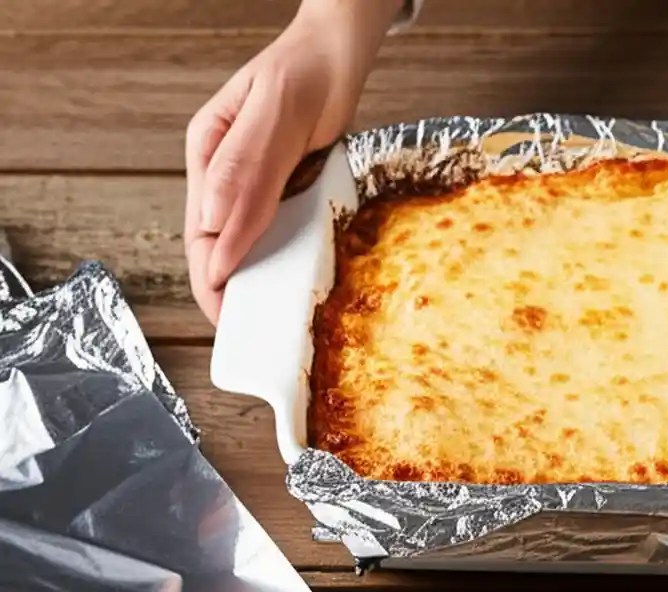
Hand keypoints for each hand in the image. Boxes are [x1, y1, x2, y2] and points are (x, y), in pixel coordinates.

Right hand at [184, 0, 400, 323]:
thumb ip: (246, 169)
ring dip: (257, 276)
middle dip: (228, 289)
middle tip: (249, 334)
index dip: (210, 276)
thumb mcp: (273, 114)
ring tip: (271, 317)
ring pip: (247, 242)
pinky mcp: (285, 186)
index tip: (226, 313)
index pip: (200, 230)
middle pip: (218, 244)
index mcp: (207, 153)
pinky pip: (279, 228)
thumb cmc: (304, 71)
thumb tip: (217, 230)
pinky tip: (298, 278)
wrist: (340, 52)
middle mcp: (224, 173)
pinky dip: (285, 254)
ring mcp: (255, 181)